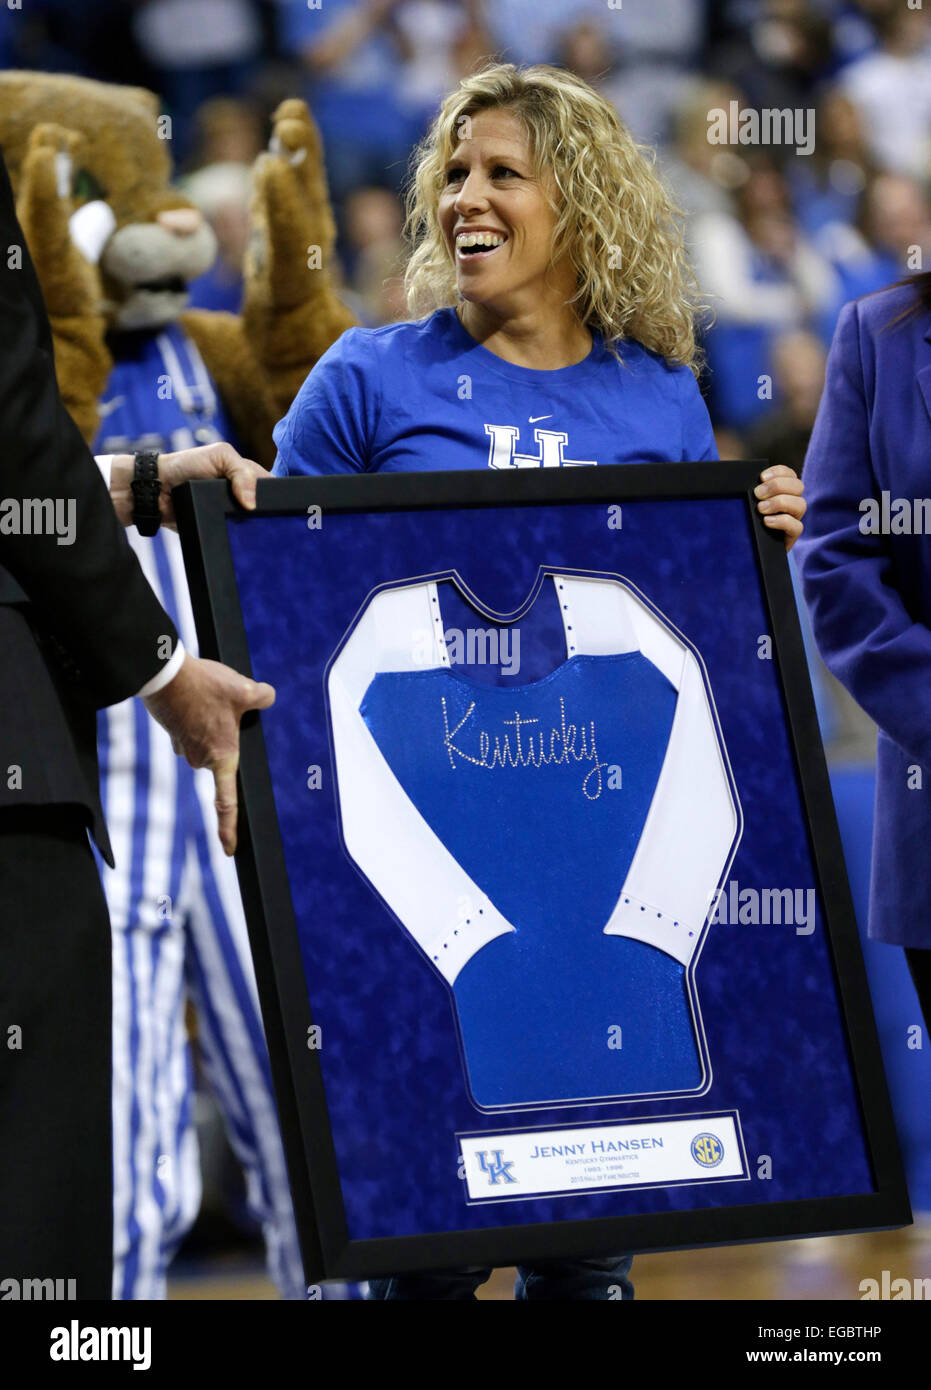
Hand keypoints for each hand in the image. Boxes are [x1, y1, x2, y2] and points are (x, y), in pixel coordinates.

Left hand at [110, 442, 267, 527]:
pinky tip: (238, 537)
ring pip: (249, 524)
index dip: (276, 493)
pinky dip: (235, 537)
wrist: (154, 489)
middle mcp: (238, 493)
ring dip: (250, 526)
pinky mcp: (216, 527)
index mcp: (243, 474)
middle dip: (263, 512)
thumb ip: (242, 473)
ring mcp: (227, 512)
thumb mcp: (220, 456)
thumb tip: (252, 503)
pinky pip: (231, 536)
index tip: (280, 502)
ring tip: (251, 527)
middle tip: (262, 516)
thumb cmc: (184, 464)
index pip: (268, 485)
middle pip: (260, 507)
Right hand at [143, 653, 274, 853]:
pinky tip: (198, 696)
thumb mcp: (242, 690)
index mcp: (222, 757)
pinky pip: (193, 729)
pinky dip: (199, 715)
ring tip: (211, 697)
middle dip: (226, 734)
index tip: (229, 849)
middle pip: (221, 755)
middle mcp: (202, 759)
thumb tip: (268, 696)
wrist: (163, 674)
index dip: (228, 828)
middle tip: (226, 704)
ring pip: (207, 740)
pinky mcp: (174, 734)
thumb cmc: (203, 687)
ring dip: (212, 723)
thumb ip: (262, 697)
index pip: (227, 802)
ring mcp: (184, 748)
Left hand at [754, 464, 805, 550]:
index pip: (790, 474)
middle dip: (777, 486)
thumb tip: (742, 481)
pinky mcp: (792, 535)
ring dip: (780, 502)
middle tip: (758, 494)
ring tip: (761, 509)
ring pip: (801, 504)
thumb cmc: (746, 522)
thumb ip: (751, 492)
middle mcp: (792, 503)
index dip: (778, 472)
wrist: (748, 551)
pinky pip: (797, 526)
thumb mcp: (748, 504)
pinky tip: (766, 521)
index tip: (761, 477)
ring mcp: (794, 519)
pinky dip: (781, 521)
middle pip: (798, 486)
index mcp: (784, 490)